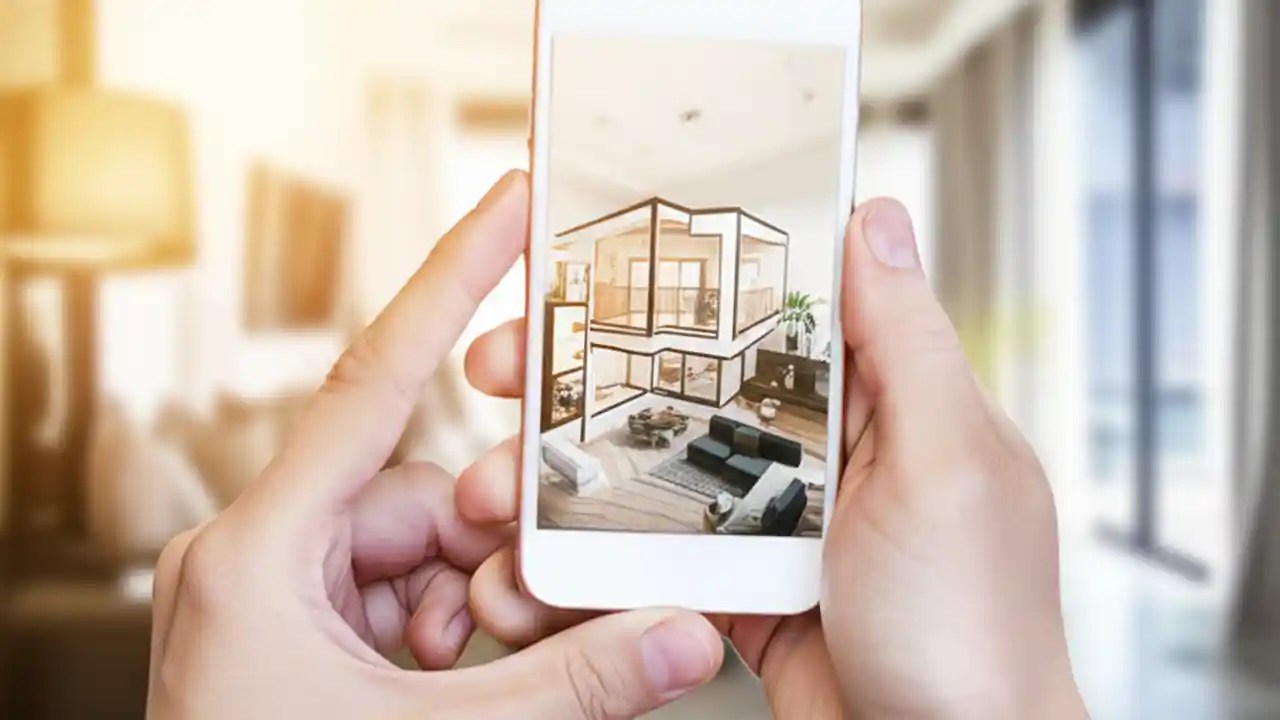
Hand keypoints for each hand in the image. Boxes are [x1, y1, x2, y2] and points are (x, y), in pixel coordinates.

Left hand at [147, 172, 724, 719]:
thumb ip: (569, 684)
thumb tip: (679, 636)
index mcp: (259, 556)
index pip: (377, 381)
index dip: (454, 279)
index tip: (510, 204)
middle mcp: (260, 561)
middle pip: (417, 496)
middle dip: (491, 545)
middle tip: (537, 597)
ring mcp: (277, 603)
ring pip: (419, 555)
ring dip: (476, 603)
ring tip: (491, 667)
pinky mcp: (297, 641)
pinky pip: (399, 602)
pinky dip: (449, 632)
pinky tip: (463, 681)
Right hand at [458, 199, 1086, 717]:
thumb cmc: (975, 631)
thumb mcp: (947, 466)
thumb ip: (907, 342)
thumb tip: (877, 220)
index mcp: (886, 399)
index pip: (770, 304)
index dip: (673, 278)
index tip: (583, 261)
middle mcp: (829, 450)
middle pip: (690, 381)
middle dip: (588, 372)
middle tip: (504, 366)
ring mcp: (780, 521)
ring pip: (658, 467)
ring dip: (571, 469)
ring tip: (497, 484)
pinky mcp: (745, 585)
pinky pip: (656, 552)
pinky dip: (592, 555)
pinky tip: (537, 554)